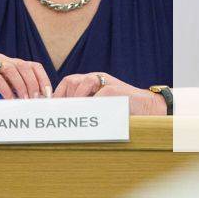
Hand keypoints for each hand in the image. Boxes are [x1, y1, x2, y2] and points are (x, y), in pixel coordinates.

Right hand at [0, 55, 51, 111]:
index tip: (48, 94)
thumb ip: (22, 93)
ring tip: (24, 100)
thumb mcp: (9, 95)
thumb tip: (43, 101)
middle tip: (35, 99)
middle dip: (33, 83)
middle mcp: (2, 60)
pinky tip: (10, 100)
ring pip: (12, 69)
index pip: (33, 66)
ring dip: (21, 86)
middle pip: (24, 66)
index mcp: (12, 63)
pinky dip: (6, 90)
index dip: (43, 78)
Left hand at [53, 72, 167, 114]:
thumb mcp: (100, 108)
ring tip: (73, 115)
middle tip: (60, 113)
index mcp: (91, 83)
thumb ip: (86, 107)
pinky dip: (90, 104)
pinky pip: (97, 95)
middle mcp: (97, 79)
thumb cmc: (123, 111)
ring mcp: (106, 82)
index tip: (51, 109)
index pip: (68, 83)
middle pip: (71, 81)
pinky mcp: (114, 89)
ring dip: (75, 100)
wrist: (148, 108)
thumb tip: (65, 118)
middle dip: (64, 97)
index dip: (58, 95)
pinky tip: (87, 115)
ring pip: (82, 83)